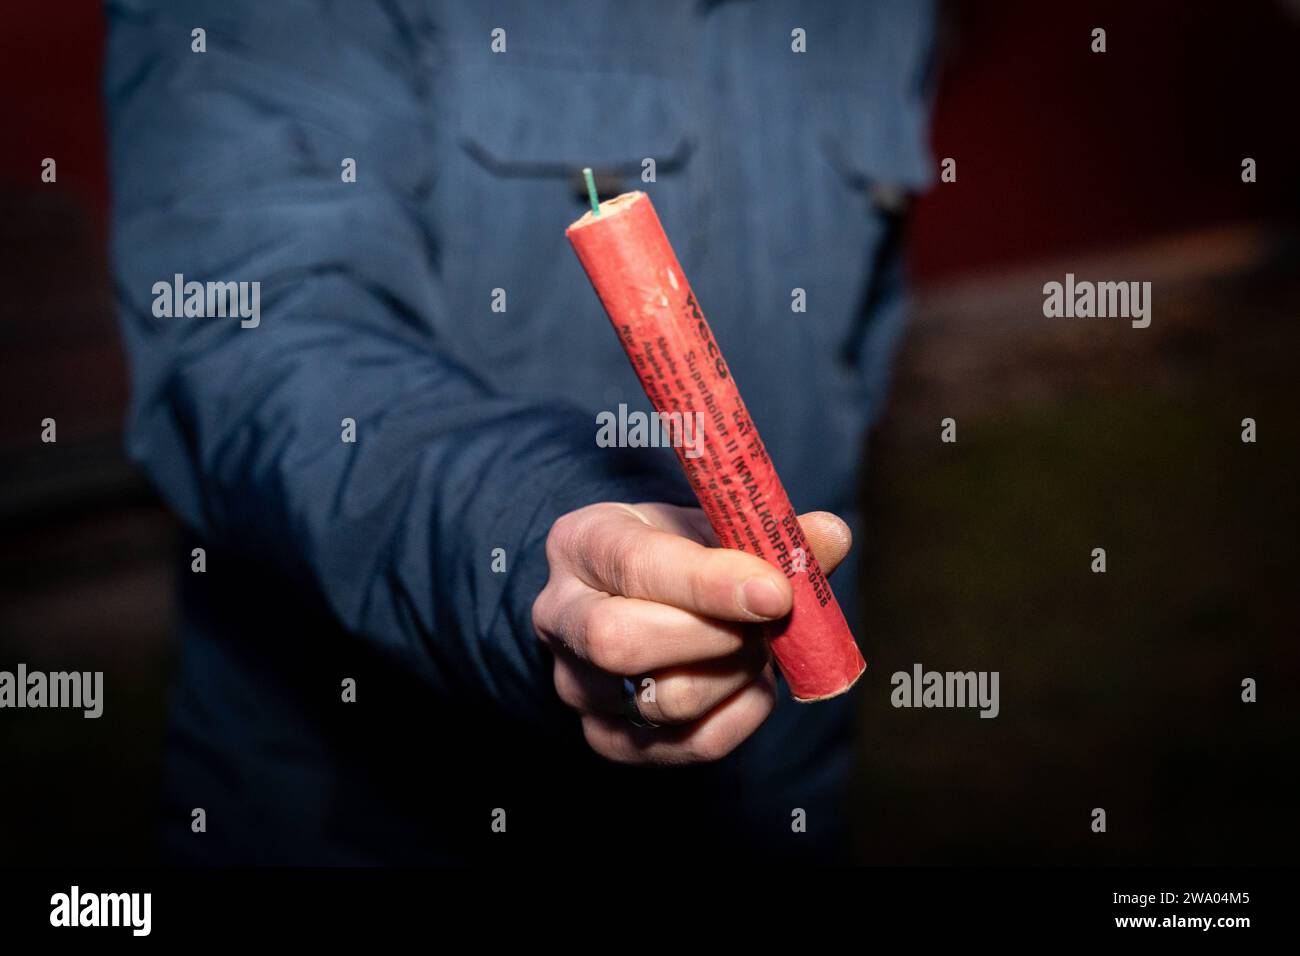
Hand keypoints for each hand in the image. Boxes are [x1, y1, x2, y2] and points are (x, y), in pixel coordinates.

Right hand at [532, 501, 851, 764]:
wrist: (637, 596)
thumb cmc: (676, 549)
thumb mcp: (710, 522)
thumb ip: (767, 531)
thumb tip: (830, 536)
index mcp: (580, 543)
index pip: (635, 566)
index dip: (709, 583)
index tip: (774, 592)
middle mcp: (560, 616)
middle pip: (621, 644)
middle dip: (715, 636)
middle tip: (768, 620)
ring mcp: (577, 685)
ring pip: (662, 700)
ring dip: (735, 674)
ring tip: (760, 642)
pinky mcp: (608, 739)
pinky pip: (690, 744)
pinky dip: (742, 714)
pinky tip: (753, 680)